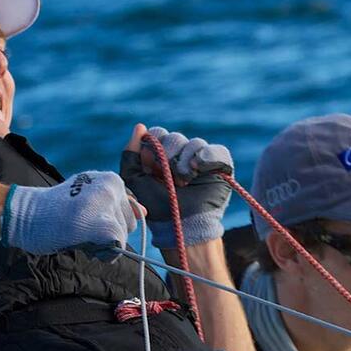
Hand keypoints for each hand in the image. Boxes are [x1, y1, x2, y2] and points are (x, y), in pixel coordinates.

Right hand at [1, 171, 142, 253]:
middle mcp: (113, 187)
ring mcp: (108, 205)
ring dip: (105, 243)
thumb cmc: (57, 210)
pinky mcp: (102, 224)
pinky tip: (85, 243)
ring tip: (80, 231)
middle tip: (81, 226)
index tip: (86, 216)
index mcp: (112, 179)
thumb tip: (145, 212)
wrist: (26, 215)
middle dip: (110, 233)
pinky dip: (104, 253)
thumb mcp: (90, 198)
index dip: (111, 221)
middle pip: (131, 225)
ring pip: (124, 237)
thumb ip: (117, 204)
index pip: (131, 211)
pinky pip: (116, 247)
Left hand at [121, 124, 232, 247]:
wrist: (182, 225)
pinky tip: (199, 169)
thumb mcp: (135, 180)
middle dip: (169, 155)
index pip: (157, 134)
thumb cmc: (157, 207)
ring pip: (195, 142)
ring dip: (185, 161)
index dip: (153, 147)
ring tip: (184, 182)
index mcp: (161, 156)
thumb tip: (139, 126)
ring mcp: (201, 160)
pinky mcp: (220, 166)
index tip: (151, 167)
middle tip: (169, 178)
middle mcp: (181, 155)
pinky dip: (207, 156)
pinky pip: (216, 150)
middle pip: (175, 136)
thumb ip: (130, 154)